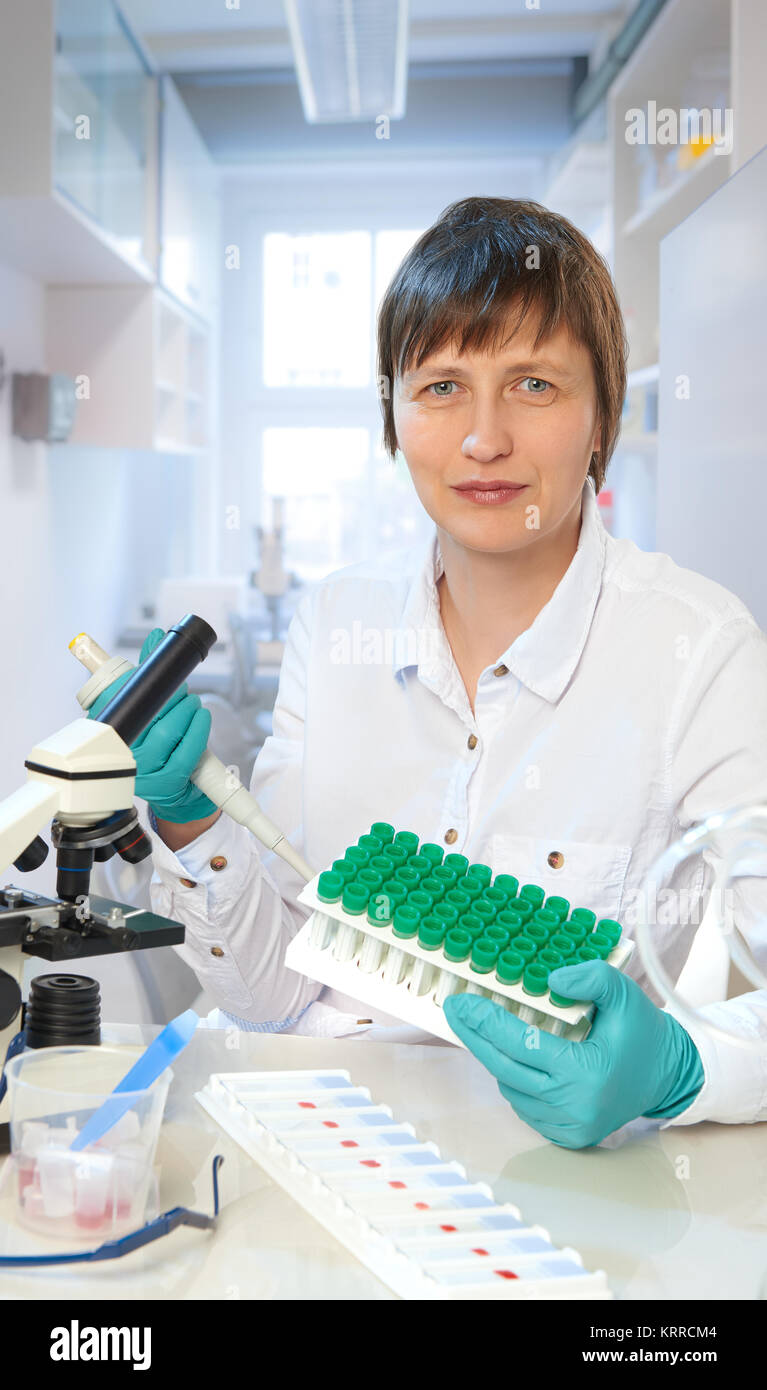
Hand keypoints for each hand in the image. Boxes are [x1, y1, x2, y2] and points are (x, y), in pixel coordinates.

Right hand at [87, 628, 216, 823]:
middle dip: (172, 696)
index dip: (134, 685)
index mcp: (110, 733)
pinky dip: (198, 730)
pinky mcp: (166, 784)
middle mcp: (121, 755)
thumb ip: (149, 674)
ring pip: (167, 733)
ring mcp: (143, 772)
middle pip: (148, 716)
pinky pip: (186, 752)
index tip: (151, 675)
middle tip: (183, 690)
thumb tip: (156, 637)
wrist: (177, 790)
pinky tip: (201, 718)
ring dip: (187, 711)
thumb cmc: (160, 745)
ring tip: (193, 704)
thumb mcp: (149, 708)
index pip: (116, 702)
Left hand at [443, 960, 703, 1148]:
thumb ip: (590, 978)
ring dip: (497, 1059)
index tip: (462, 1003)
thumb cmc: (642, 1031)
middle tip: (456, 1012)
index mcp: (587, 1073)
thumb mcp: (622, 992)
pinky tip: (518, 1059)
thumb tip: (549, 983)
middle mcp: (575, 1107)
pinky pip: (524, 1107)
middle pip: (505, 1069)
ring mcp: (570, 1127)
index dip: (487, 1022)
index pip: (522, 1045)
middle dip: (475, 1038)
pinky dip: (515, 1081)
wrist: (666, 1074)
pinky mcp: (568, 1137)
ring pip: (511, 1089)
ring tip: (491, 1031)